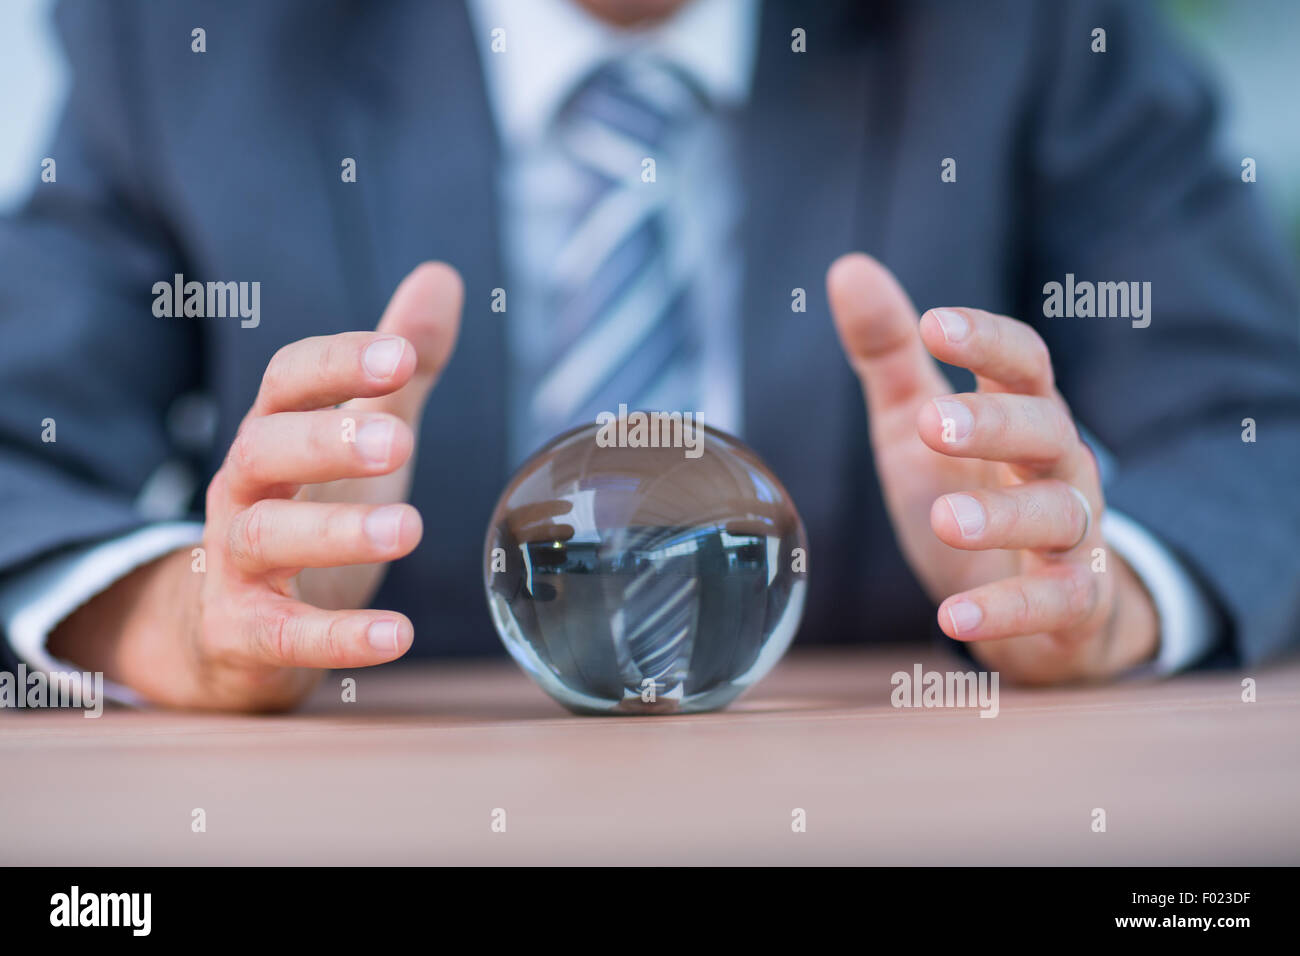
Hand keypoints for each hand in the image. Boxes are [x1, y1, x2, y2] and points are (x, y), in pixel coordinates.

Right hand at [50, 263, 461, 709]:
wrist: (229, 629)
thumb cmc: (307, 510)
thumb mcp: (358, 434)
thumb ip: (399, 368)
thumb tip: (443, 275)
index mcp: (275, 433)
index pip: (288, 380)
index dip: (338, 363)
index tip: (400, 355)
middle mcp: (243, 490)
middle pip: (266, 449)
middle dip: (329, 440)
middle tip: (400, 439)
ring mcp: (233, 564)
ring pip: (265, 537)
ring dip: (337, 533)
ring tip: (408, 528)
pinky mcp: (241, 634)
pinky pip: (281, 636)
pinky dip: (336, 637)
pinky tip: (399, 637)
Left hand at [826, 254, 1157, 683]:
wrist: (1030, 609)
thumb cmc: (968, 497)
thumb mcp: (915, 424)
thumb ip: (890, 353)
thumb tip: (848, 266)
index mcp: (1020, 414)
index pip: (1024, 363)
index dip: (987, 340)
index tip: (936, 322)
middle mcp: (1057, 466)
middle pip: (1047, 430)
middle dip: (994, 424)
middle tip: (932, 425)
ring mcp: (1072, 535)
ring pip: (1058, 514)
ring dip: (1003, 517)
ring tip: (945, 519)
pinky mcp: (1073, 603)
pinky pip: (1056, 602)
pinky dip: (1008, 610)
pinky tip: (954, 618)